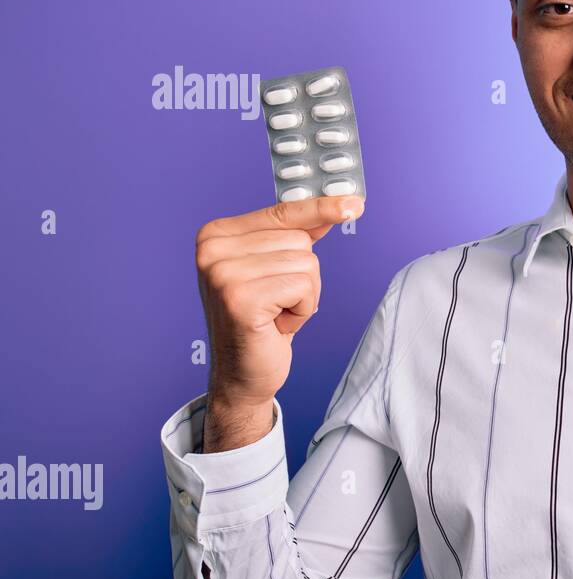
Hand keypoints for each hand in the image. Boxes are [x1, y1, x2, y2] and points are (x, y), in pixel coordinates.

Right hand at [194, 195, 363, 440]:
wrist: (241, 375)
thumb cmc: (260, 321)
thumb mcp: (274, 269)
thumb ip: (297, 234)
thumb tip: (340, 204)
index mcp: (215, 235)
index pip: (282, 212)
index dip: (320, 209)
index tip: (354, 203)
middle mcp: (212, 249)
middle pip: (300, 240)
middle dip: (301, 276)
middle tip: (274, 303)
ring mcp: (223, 273)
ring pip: (306, 263)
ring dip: (303, 296)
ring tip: (274, 314)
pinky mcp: (240, 298)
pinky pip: (304, 287)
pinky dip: (302, 310)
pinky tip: (275, 326)